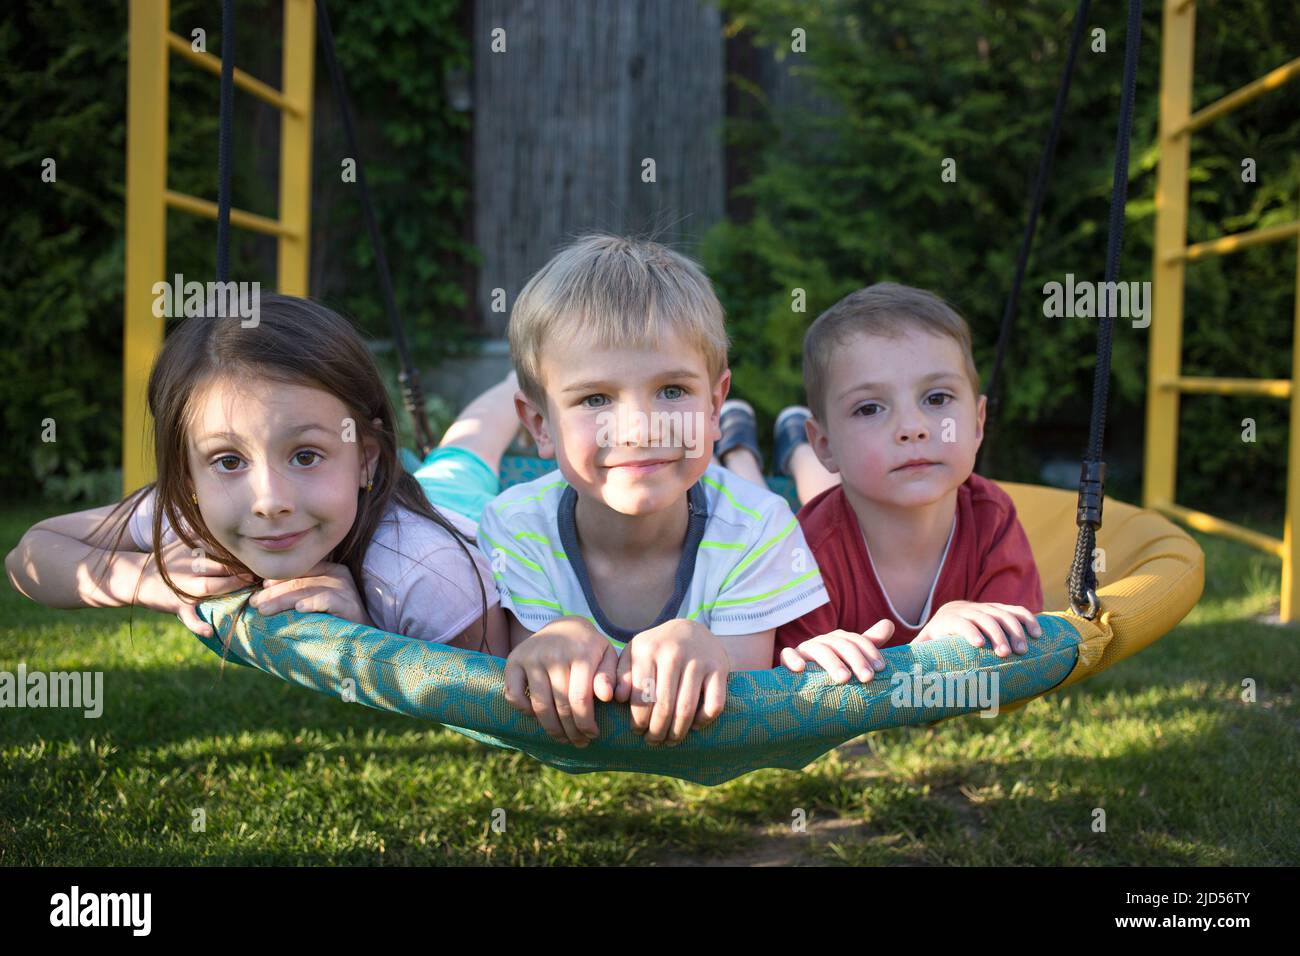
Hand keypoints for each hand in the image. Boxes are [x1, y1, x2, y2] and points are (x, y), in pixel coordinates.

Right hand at [142, 538, 256, 636]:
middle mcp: (188, 566)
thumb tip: (218, 517)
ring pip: (208, 587)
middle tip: (260, 570)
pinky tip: (210, 631)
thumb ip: (202, 531)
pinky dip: (198, 625)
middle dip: (239, 568)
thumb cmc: (169, 560)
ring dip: (229, 587)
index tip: (258, 552)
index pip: (219, 547)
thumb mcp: (183, 542)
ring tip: (248, 586)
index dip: (240, 551)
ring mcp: (182, 587)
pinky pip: (187, 617)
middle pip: (218, 565)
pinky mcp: (175, 605)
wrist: (136, 577)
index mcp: (191, 550)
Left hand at [248, 561, 371, 627]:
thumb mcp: (315, 602)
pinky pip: (328, 600)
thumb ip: (297, 593)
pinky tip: (299, 609)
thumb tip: (263, 592)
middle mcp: (338, 575)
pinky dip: (313, 603)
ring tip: (264, 610)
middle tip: (255, 603)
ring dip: (283, 600)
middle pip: (299, 580)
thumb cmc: (334, 621)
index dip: (277, 580)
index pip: (298, 570)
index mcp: (329, 570)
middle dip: (274, 592)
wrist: (365, 640)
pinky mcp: (350, 605)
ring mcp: (345, 589)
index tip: (259, 591)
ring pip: (307, 590)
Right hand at [503, 617, 617, 746]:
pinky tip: (537, 716)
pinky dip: (524, 711)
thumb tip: (608, 697)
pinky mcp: (513, 661)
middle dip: (571, 731)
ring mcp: (531, 657)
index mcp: (581, 653)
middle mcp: (554, 654)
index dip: (586, 723)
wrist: (562, 625)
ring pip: (539, 706)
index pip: (580, 699)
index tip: (593, 735)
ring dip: (551, 729)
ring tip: (562, 738)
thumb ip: (610, 676)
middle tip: (579, 742)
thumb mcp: (606, 656)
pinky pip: (513, 695)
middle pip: (561, 706)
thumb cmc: (589, 648)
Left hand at [614, 619, 728, 744]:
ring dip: (677, 732)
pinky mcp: (719, 668)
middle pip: (663, 706)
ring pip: (686, 709)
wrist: (691, 629)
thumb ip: (621, 674)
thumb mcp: (635, 653)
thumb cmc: (657, 648)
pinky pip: (713, 705)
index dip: (638, 719)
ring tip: (670, 740)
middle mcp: (673, 653)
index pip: (641, 695)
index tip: (637, 731)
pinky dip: (703, 721)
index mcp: (648, 649)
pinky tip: (694, 726)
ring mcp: (698, 661)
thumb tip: (617, 699)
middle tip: (653, 741)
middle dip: (657, 731)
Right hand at [778, 619, 894, 682]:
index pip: (857, 640)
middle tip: (867, 678)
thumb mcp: (851, 659)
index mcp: (839, 640)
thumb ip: (869, 643)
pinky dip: (793, 659)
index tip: (881, 668)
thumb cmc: (831, 673)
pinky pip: (787, 655)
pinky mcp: (787, 660)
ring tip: (844, 678)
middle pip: (841, 644)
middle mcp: (823, 641)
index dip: (870, 651)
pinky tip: (801, 669)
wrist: (802, 686)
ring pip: (819, 650)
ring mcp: (804, 649)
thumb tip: (889, 623)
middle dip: (856, 660)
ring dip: (832, 662)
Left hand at [913, 601, 1041, 656]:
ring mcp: (984, 608)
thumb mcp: (924, 650)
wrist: (947, 616)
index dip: (968, 631)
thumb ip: (917, 665)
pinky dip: (1028, 620)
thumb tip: (905, 689)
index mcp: (946, 620)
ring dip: (1015, 631)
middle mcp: (966, 610)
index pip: (959, 622)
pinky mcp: (999, 609)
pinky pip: (1016, 610)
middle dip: (996, 635)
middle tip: (1005, 654)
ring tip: (1022, 651)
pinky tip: (1038, 634)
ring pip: (1002, 614)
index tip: (979, 645)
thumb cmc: (935, 642)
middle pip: (984, 618)